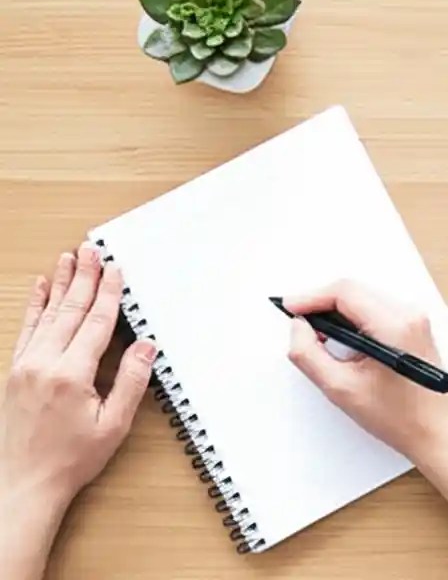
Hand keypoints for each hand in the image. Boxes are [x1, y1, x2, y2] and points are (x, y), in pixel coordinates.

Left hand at [1, 245, 156, 508]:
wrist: (22, 484)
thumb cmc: (70, 460)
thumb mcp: (113, 426)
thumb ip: (131, 382)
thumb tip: (146, 346)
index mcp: (71, 375)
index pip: (95, 323)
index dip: (108, 294)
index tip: (115, 269)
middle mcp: (43, 364)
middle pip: (69, 311)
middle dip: (83, 277)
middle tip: (91, 250)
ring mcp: (23, 366)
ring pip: (46, 315)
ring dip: (59, 284)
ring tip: (68, 258)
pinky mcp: (13, 372)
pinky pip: (26, 330)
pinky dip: (34, 306)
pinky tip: (40, 289)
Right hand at [284, 280, 447, 465]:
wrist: (437, 432)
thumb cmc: (398, 417)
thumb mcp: (341, 388)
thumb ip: (309, 354)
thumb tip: (298, 327)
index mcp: (394, 325)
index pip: (345, 292)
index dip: (311, 297)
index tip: (289, 308)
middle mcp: (409, 314)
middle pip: (355, 291)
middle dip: (322, 303)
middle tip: (299, 324)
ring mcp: (416, 319)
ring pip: (365, 299)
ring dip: (338, 311)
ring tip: (318, 336)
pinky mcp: (415, 327)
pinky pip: (377, 310)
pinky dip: (354, 319)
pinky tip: (341, 340)